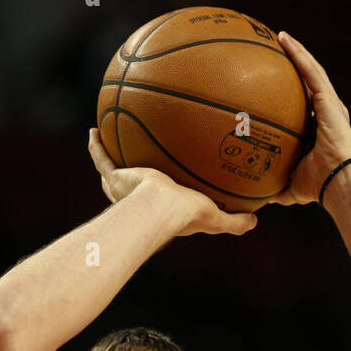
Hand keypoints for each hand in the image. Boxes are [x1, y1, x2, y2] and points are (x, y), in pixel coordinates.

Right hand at [87, 128, 256, 235]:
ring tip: (110, 139)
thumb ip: (235, 221)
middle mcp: (138, 199)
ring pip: (113, 170)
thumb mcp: (217, 219)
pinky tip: (94, 130)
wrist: (160, 209)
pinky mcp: (114, 176)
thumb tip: (255, 219)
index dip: (160, 192)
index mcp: (160, 208)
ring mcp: (123, 187)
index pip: (158, 200)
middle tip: (135, 158)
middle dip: (130, 174)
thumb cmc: (187, 216)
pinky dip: (96, 145)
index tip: (164, 182)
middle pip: (131, 185)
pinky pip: (101, 158)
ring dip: (111, 157)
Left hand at [268, 31, 350, 206]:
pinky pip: (311, 71)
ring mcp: (329, 104)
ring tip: (279, 36)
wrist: (336, 182)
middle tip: (275, 49)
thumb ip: (274, 186)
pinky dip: (298, 54)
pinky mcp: (329, 99)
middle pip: (308, 80)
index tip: (275, 80)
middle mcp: (326, 111)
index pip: (303, 103)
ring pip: (310, 70)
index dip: (291, 90)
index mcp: (319, 127)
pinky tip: (284, 40)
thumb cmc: (317, 187)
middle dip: (294, 63)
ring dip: (295, 52)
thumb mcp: (289, 186)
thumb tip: (257, 198)